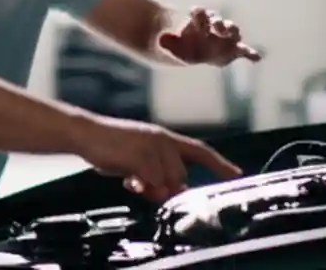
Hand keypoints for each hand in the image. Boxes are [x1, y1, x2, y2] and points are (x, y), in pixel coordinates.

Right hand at [75, 115, 241, 202]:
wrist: (88, 134)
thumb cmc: (113, 148)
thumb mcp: (140, 160)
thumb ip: (158, 172)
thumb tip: (170, 190)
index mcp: (166, 138)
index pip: (200, 150)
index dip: (219, 163)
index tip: (237, 173)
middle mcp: (164, 139)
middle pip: (181, 175)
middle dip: (167, 188)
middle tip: (143, 187)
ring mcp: (153, 146)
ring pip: (167, 180)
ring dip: (152, 188)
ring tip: (133, 179)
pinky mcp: (140, 155)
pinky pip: (151, 182)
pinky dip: (141, 186)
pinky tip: (127, 178)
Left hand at [158, 8, 261, 66]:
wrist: (193, 51)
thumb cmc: (181, 45)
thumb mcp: (170, 45)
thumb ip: (166, 41)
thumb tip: (160, 38)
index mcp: (199, 20)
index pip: (200, 13)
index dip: (199, 14)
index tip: (196, 14)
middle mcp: (214, 25)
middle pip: (219, 20)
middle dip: (220, 23)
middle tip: (219, 27)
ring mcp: (225, 36)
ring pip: (232, 31)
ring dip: (233, 33)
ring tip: (235, 38)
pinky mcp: (233, 49)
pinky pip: (243, 50)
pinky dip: (250, 54)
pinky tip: (257, 58)